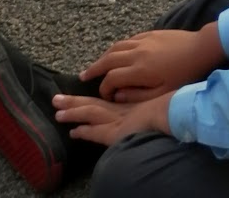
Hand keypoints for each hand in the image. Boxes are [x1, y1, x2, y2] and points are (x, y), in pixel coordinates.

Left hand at [52, 91, 172, 147]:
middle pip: (92, 102)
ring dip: (72, 111)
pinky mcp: (114, 132)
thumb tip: (143, 102)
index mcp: (129, 103)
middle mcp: (119, 109)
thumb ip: (148, 101)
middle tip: (56, 98)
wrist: (172, 111)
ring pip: (90, 112)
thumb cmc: (170, 106)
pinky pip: (95, 132)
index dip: (89, 99)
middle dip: (74, 100)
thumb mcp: (158, 101)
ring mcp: (116, 119)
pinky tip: (73, 132)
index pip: (104, 101)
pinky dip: (84, 131)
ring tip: (57, 112)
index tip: (78, 95)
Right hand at [81, 26, 222, 101]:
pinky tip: (116, 52)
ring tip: (95, 65)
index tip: (104, 96)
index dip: (104, 88)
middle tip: (83, 76)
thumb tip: (118, 96)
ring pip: (116, 47)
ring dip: (103, 56)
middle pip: (108, 59)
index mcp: (138, 70)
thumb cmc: (183, 75)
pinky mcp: (150, 33)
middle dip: (94, 69)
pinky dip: (117, 47)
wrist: (200, 49)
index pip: (111, 78)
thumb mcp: (161, 93)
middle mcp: (136, 53)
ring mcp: (142, 41)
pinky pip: (127, 39)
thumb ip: (137, 96)